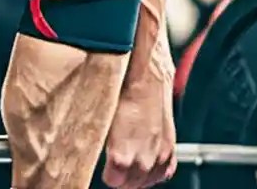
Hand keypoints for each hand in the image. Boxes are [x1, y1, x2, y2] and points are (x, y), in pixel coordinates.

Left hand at [101, 70, 177, 187]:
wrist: (147, 78)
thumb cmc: (121, 95)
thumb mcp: (101, 120)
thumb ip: (97, 143)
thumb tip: (85, 150)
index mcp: (122, 156)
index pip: (114, 182)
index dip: (108, 175)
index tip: (104, 167)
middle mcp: (144, 160)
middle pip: (131, 184)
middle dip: (122, 177)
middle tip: (114, 166)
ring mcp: (159, 154)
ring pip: (148, 180)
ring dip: (138, 176)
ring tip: (129, 166)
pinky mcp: (170, 147)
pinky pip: (164, 171)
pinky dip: (155, 171)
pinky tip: (147, 164)